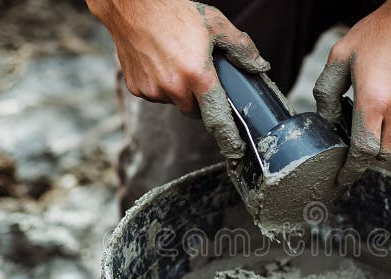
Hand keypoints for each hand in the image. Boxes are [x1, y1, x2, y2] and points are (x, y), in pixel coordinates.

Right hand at [86, 0, 269, 158]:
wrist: (131, 5)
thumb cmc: (174, 11)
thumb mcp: (215, 23)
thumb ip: (241, 48)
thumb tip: (259, 67)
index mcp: (197, 75)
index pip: (217, 118)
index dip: (228, 137)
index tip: (235, 152)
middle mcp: (173, 88)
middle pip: (194, 109)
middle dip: (199, 97)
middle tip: (198, 72)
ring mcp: (152, 90)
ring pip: (174, 102)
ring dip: (179, 90)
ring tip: (176, 61)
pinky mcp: (136, 88)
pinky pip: (156, 95)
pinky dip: (160, 85)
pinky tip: (159, 62)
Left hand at [313, 0, 390, 184]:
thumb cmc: (378, 34)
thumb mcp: (339, 57)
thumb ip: (326, 93)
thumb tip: (326, 122)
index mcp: (375, 99)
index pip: (363, 150)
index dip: (351, 169)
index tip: (343, 178)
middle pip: (382, 152)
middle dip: (367, 152)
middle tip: (356, 137)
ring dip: (385, 133)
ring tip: (379, 103)